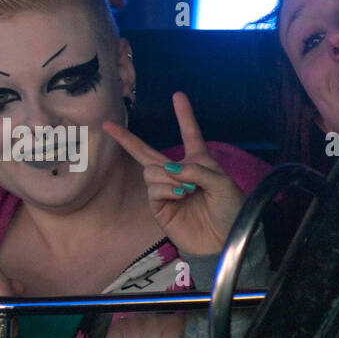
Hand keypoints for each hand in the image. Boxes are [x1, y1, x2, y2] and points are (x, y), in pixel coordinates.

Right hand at [103, 91, 246, 256]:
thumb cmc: (231, 211)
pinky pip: (153, 189)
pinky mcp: (159, 207)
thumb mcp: (222, 184)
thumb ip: (196, 170)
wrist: (224, 242)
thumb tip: (168, 168)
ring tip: (186, 191)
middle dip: (127, 138)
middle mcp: (179, 173)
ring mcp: (167, 190)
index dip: (184, 115)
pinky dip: (165, 189)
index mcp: (199, 162)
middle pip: (148, 151)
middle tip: (107, 125)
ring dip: (167, 177)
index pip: (190, 134)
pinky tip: (179, 196)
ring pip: (151, 171)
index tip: (178, 95)